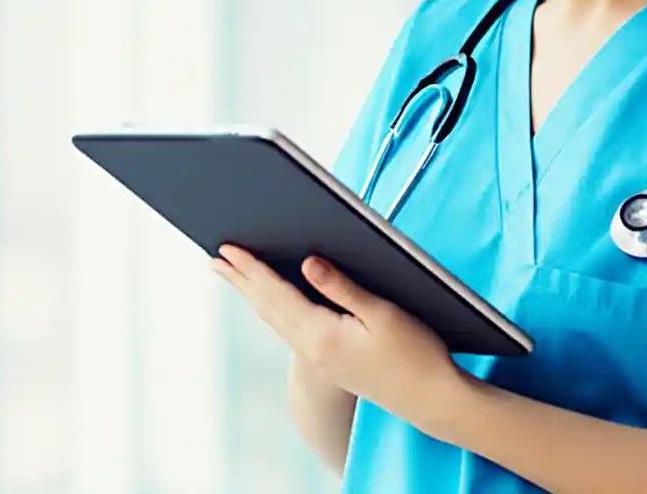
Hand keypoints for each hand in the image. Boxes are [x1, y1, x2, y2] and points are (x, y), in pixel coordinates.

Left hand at [212, 244, 462, 429]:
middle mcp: (313, 350)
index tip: (228, 248)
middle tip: (216, 258)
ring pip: (276, 321)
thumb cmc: (415, 354)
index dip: (251, 268)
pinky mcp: (330, 364)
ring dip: (253, 296)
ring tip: (236, 277)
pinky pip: (290, 330)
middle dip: (241, 281)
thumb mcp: (383, 314)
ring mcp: (320, 360)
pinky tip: (275, 304)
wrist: (431, 399)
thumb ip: (342, 287)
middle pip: (267, 308)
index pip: (276, 294)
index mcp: (322, 335)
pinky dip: (274, 310)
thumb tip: (309, 262)